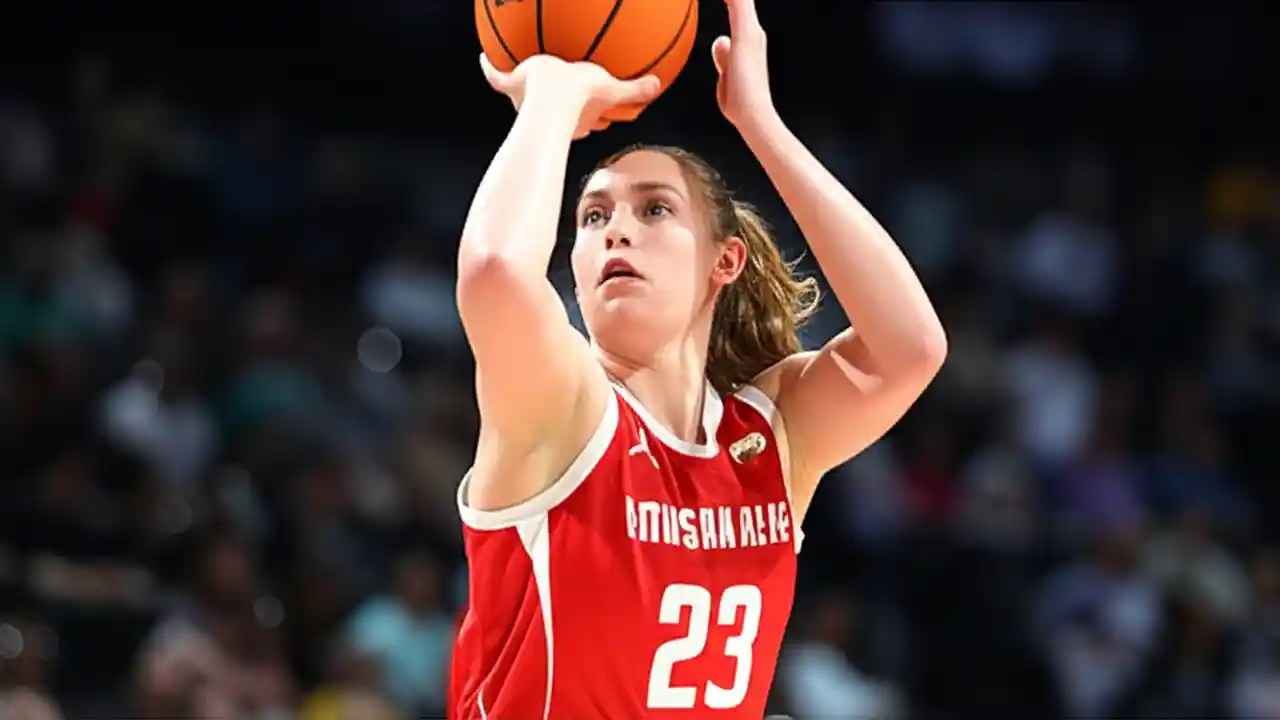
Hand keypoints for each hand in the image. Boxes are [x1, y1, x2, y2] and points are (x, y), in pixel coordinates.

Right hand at [480, 54, 660, 139]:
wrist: (552, 93)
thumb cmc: (581, 94)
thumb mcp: (612, 87)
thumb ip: (635, 89)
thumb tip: (659, 85)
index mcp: (577, 117)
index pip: (589, 121)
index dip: (594, 119)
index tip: (595, 118)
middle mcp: (553, 115)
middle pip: (560, 113)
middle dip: (563, 109)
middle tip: (563, 97)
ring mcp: (528, 102)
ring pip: (526, 97)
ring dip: (524, 88)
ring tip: (522, 76)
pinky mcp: (512, 85)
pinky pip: (497, 76)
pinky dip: (489, 67)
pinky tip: (482, 55)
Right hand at [711, 0, 775, 128]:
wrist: (750, 114)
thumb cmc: (748, 81)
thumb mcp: (744, 37)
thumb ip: (739, 7)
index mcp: (751, 27)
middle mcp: (748, 35)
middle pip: (738, 4)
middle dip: (731, 1)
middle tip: (715, 2)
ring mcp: (739, 51)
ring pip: (731, 21)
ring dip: (727, 10)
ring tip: (723, 7)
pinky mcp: (730, 66)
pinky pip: (722, 43)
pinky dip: (718, 36)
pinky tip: (716, 40)